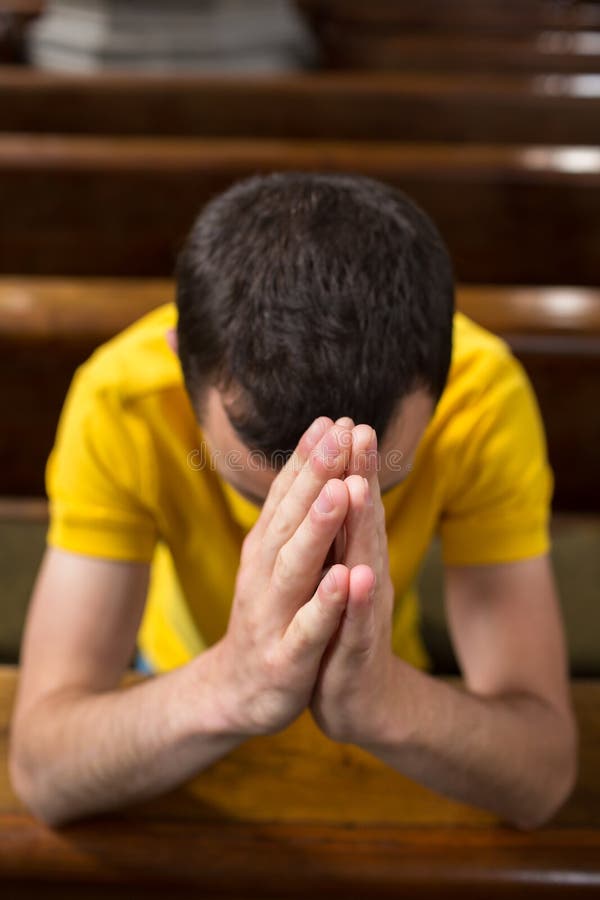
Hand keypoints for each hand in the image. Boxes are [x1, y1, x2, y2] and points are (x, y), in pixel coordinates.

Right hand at [212, 417, 355, 737]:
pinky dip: (324, 604)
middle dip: (316, 476)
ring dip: (318, 527)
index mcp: (267, 548)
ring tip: (340, 491)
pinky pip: (307, 628)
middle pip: (292, 518)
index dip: (309, 458)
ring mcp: (273, 615)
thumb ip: (292, 516)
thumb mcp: (276, 560)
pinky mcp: (287, 658)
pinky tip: (345, 579)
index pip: (288, 495)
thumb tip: (312, 458)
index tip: (334, 419)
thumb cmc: (268, 615)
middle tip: (338, 434)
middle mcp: (265, 573)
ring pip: (296, 565)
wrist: (238, 692)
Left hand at [310, 424, 396, 744]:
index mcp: (351, 558)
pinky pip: (355, 624)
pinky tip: (356, 577)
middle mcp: (362, 578)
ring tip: (359, 487)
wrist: (358, 701)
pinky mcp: (355, 652)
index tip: (344, 417)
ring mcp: (362, 614)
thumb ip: (339, 533)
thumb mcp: (337, 575)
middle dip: (360, 475)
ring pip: (362, 564)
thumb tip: (333, 484)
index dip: (349, 462)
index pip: (351, 504)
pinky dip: (354, 600)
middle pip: (362, 522)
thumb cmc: (342, 629)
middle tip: (360, 430)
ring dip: (362, 526)